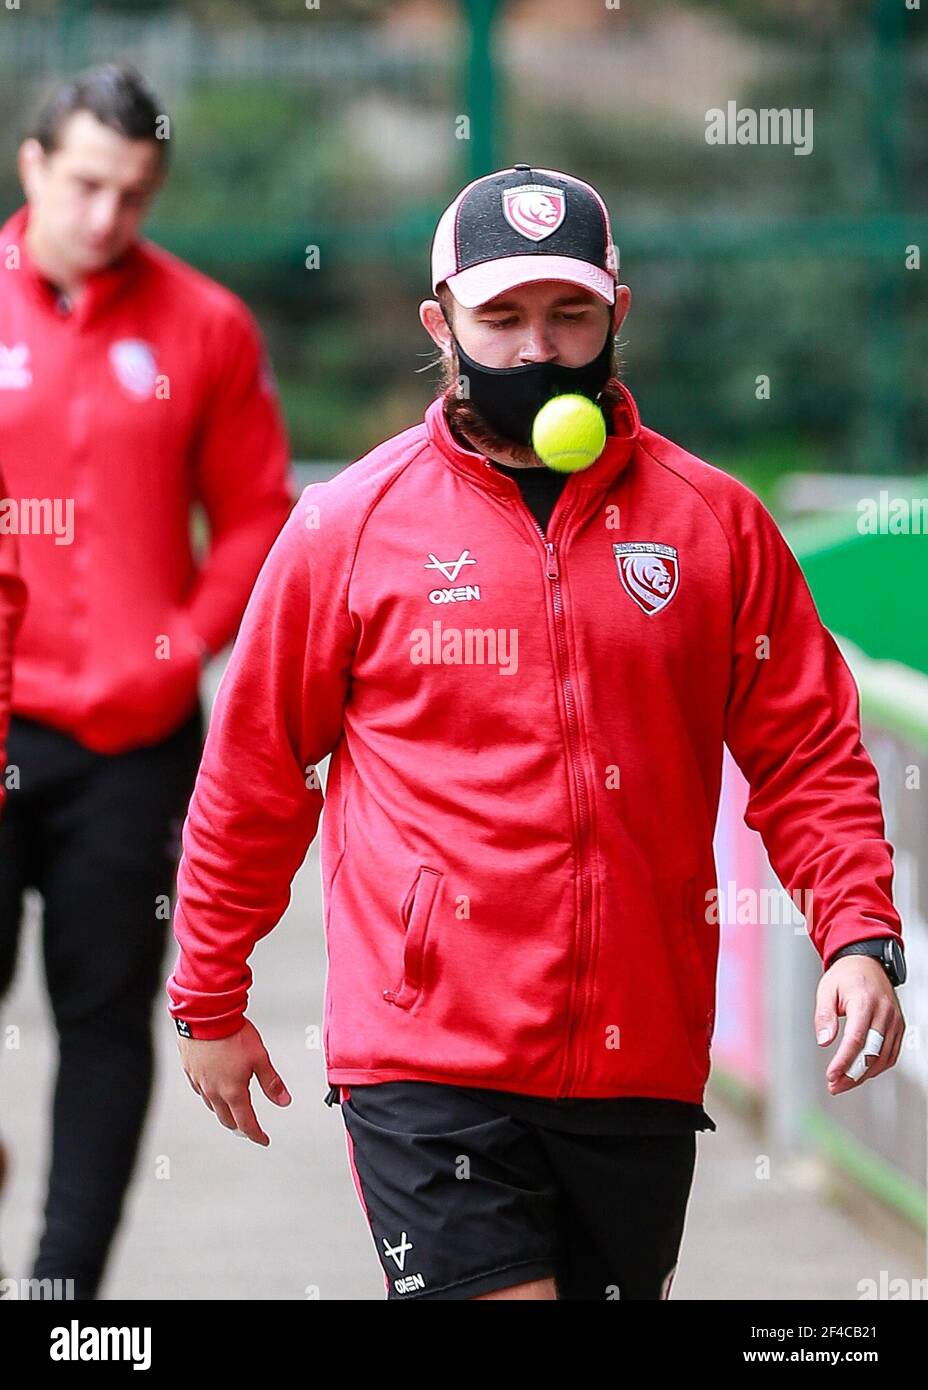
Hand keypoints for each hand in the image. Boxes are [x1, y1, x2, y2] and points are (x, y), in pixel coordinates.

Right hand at [176, 1018, 290, 1144]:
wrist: (205, 1015)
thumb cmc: (232, 1033)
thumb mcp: (260, 1058)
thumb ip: (271, 1082)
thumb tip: (284, 1101)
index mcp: (232, 1091)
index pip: (246, 1122)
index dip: (256, 1134)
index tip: (263, 1139)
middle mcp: (213, 1091)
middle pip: (227, 1119)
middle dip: (240, 1126)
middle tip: (249, 1128)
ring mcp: (199, 1082)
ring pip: (212, 1106)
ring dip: (224, 1112)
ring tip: (233, 1110)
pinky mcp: (190, 1071)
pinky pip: (201, 1091)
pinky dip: (211, 1096)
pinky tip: (215, 1089)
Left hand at [815, 955, 904, 1095]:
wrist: (868, 962)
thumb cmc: (846, 975)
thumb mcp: (826, 990)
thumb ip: (824, 1015)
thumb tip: (824, 1041)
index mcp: (865, 1002)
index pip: (856, 1040)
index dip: (844, 1062)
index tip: (831, 1075)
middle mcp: (884, 1013)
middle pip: (872, 1053)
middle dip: (853, 1075)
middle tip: (835, 1086)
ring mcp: (895, 1021)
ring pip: (883, 1058)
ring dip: (864, 1075)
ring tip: (844, 1083)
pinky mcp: (899, 1026)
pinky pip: (891, 1053)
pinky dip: (878, 1066)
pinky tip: (862, 1072)